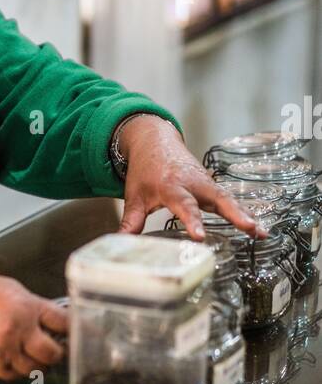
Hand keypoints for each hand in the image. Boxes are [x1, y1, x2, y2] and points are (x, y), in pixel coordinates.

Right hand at [0, 268, 67, 380]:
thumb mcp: (15, 290)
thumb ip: (37, 308)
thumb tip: (59, 323)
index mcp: (28, 307)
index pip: (65, 324)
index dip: (74, 331)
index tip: (77, 336)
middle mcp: (18, 329)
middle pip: (54, 355)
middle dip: (56, 353)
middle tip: (53, 349)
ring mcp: (3, 349)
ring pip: (34, 369)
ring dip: (35, 364)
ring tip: (29, 352)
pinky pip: (12, 375)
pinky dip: (15, 369)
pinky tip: (10, 355)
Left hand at [116, 116, 266, 241]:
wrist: (154, 141)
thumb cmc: (144, 171)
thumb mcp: (134, 196)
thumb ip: (131, 220)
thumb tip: (121, 242)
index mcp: (172, 185)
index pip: (184, 205)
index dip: (192, 221)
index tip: (200, 237)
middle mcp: (193, 183)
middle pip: (217, 199)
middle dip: (234, 214)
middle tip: (249, 228)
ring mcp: (206, 183)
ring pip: (229, 199)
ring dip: (245, 215)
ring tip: (261, 233)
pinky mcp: (212, 187)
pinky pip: (229, 200)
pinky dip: (243, 213)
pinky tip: (257, 230)